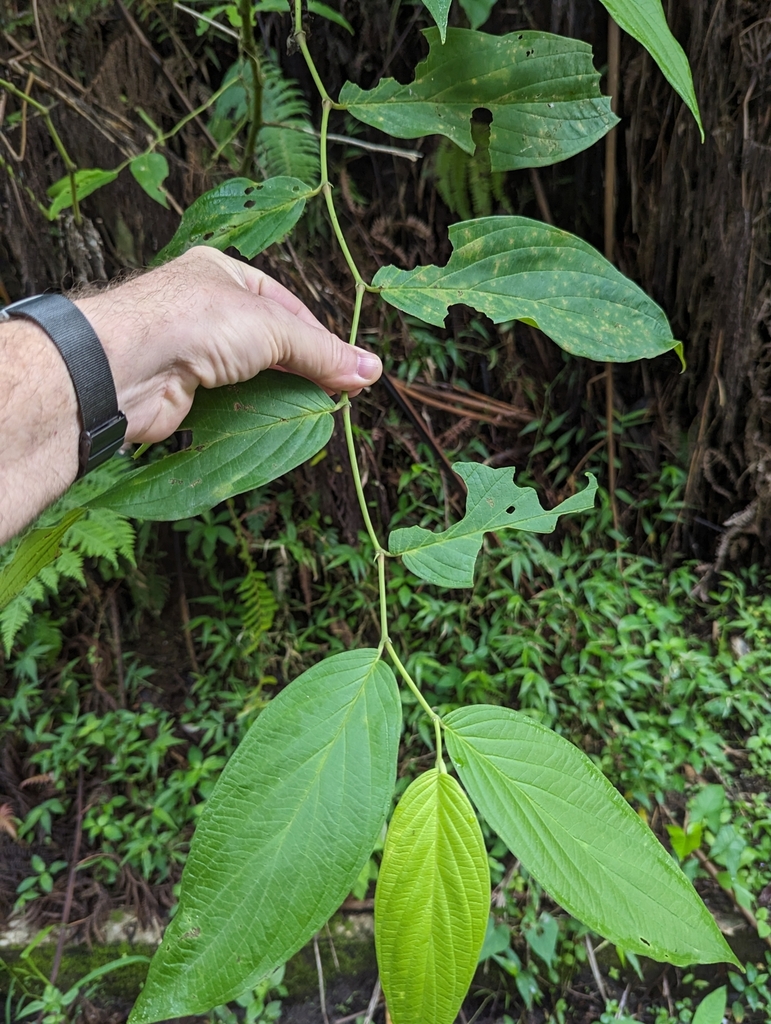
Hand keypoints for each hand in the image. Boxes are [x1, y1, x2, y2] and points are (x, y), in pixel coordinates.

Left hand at [74, 246, 382, 443]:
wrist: (127, 366)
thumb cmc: (195, 323)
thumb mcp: (273, 328)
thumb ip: (322, 352)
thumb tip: (371, 369)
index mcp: (223, 274)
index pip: (287, 307)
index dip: (322, 340)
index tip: (352, 370)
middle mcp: (206, 308)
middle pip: (271, 342)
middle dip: (306, 368)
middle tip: (341, 395)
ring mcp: (192, 350)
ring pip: (250, 373)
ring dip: (283, 392)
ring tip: (317, 411)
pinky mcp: (184, 389)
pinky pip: (230, 400)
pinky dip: (255, 410)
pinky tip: (278, 422)